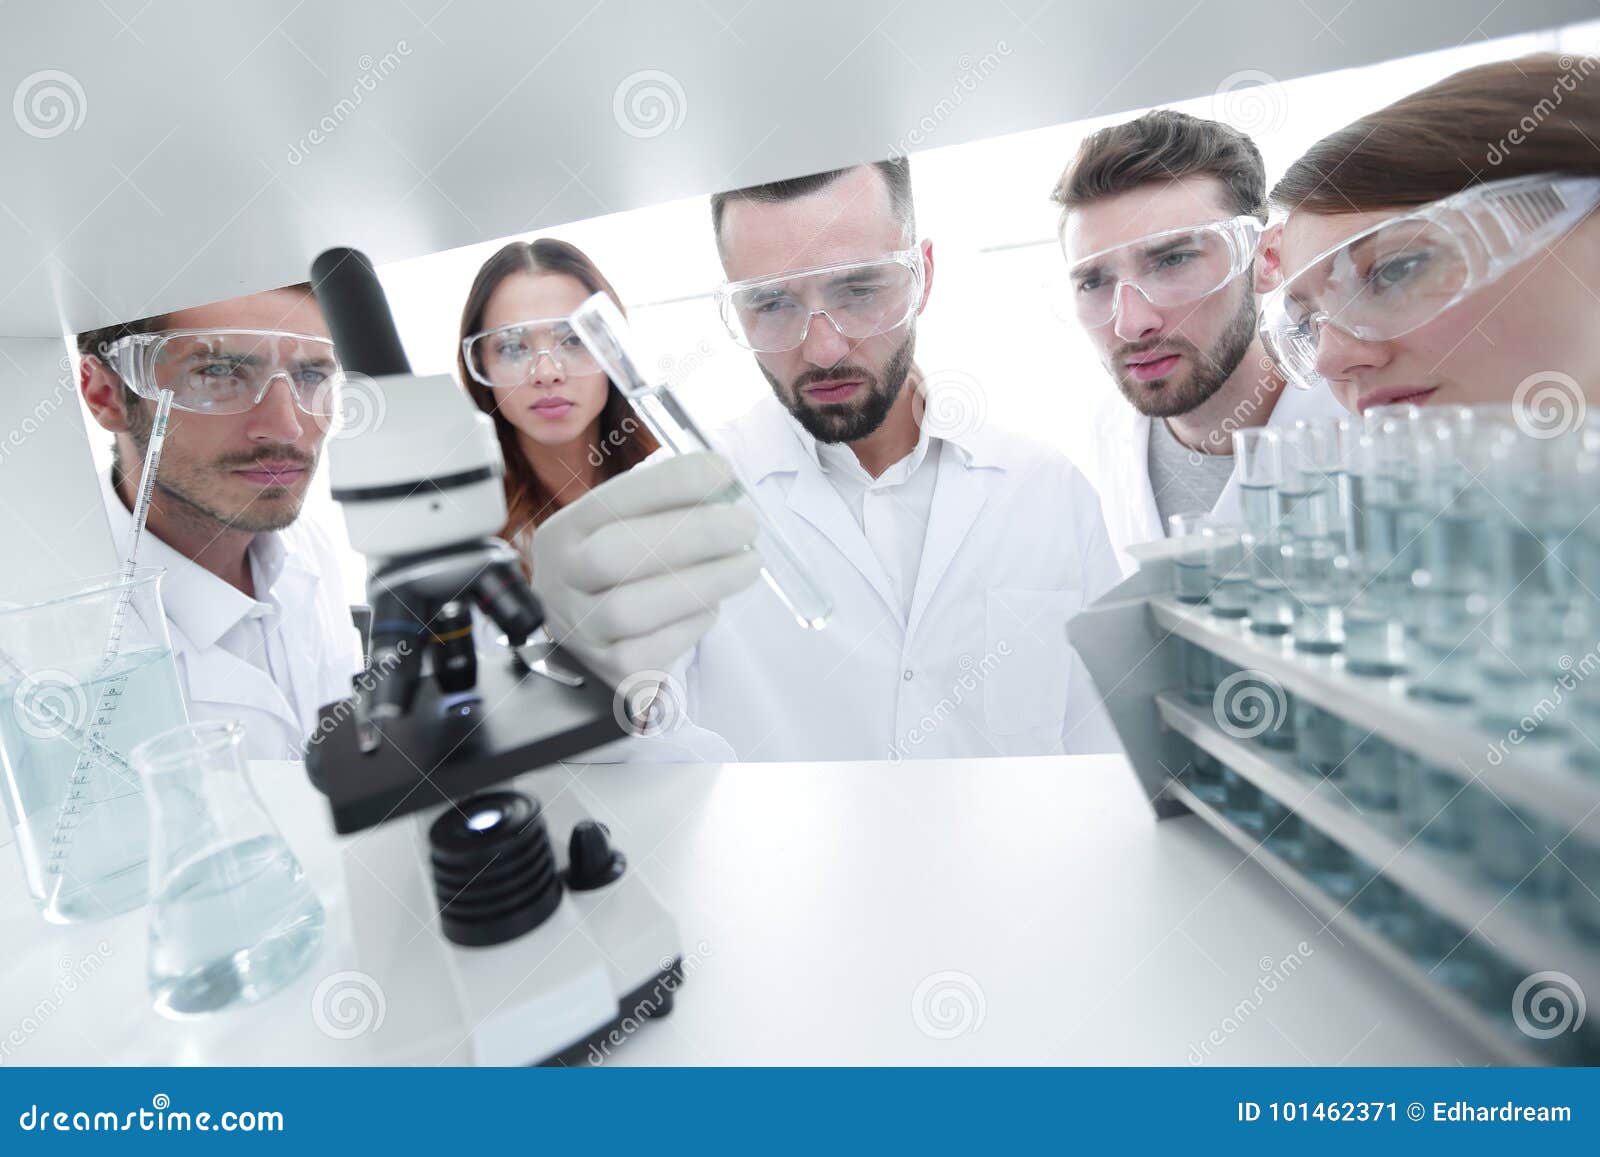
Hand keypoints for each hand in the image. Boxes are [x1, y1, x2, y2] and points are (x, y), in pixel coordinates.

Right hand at [531, 452, 761, 689]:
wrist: (590, 633)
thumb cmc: (622, 569)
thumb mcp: (626, 527)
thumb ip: (667, 505)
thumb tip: (724, 485)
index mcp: (566, 531)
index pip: (611, 501)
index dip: (669, 485)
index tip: (722, 473)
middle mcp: (561, 580)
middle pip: (614, 556)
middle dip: (689, 536)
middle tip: (745, 524)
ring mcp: (580, 629)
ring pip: (632, 609)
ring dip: (702, 582)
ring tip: (747, 564)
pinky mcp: (609, 670)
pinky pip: (653, 649)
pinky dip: (692, 623)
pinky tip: (711, 605)